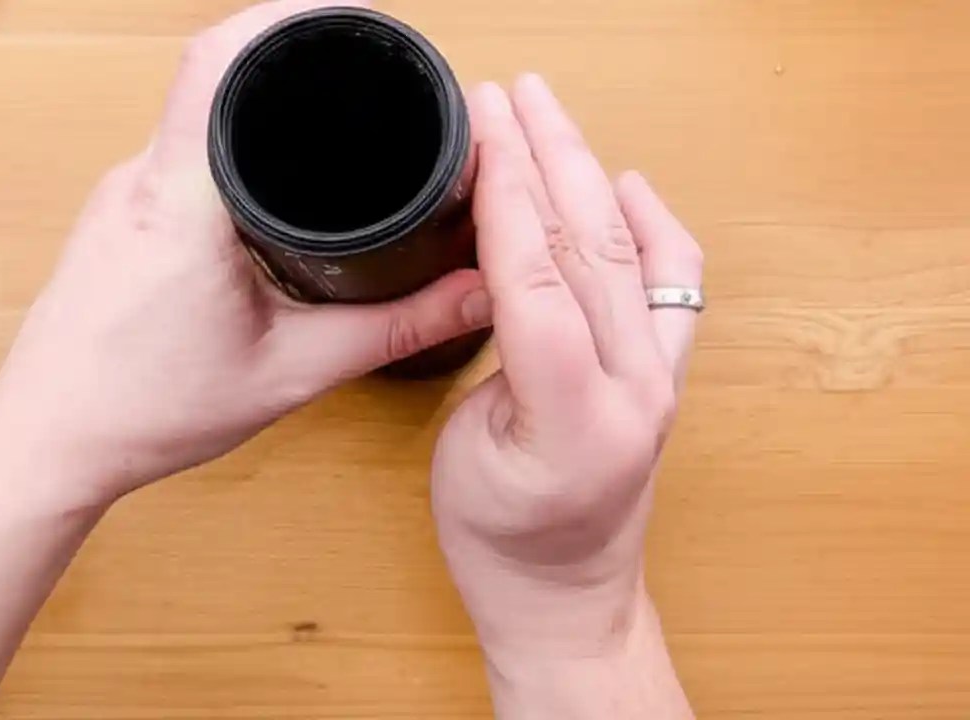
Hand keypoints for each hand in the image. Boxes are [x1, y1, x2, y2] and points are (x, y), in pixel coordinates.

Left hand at [0, 0, 488, 511]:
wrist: (49, 441)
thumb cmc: (146, 412)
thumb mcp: (289, 373)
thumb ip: (392, 329)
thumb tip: (474, 294)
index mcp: (180, 202)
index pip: (218, 59)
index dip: (283, 16)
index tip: (345, 16)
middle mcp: (138, 179)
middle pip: (211, 72)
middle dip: (287, 58)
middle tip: (357, 76)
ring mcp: (118, 193)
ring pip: (192, 114)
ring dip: (254, 108)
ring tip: (323, 124)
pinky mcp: (113, 214)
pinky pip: (174, 152)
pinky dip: (226, 148)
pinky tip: (265, 187)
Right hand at [432, 78, 702, 708]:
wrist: (567, 600)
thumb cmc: (504, 546)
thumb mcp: (463, 453)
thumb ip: (490, 357)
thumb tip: (502, 273)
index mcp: (572, 411)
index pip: (534, 272)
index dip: (504, 191)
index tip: (479, 127)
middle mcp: (634, 385)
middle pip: (584, 242)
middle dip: (543, 154)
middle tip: (506, 94)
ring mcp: (658, 375)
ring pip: (621, 248)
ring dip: (583, 170)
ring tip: (547, 113)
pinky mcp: (664, 372)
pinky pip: (672, 284)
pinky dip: (654, 226)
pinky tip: (628, 185)